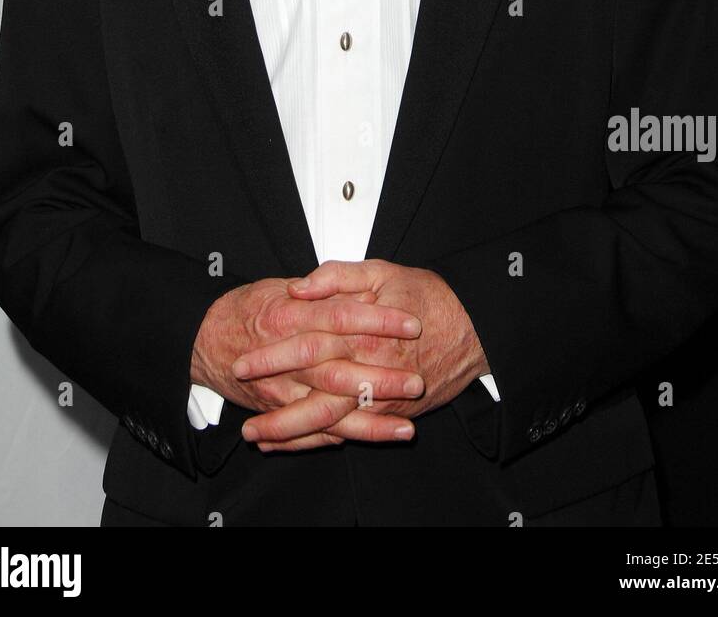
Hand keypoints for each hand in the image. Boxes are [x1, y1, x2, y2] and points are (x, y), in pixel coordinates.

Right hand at [191, 276, 423, 449]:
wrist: (203, 338)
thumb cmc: (247, 307)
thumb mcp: (281, 283)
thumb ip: (321, 285)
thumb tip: (360, 288)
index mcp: (291, 313)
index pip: (343, 315)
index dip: (378, 320)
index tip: (412, 324)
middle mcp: (286, 355)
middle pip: (340, 369)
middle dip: (381, 379)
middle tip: (417, 381)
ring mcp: (280, 389)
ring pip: (328, 410)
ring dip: (369, 421)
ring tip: (405, 427)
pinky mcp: (276, 411)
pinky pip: (310, 431)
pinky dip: (341, 438)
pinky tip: (371, 439)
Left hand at [231, 260, 489, 449]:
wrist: (474, 327)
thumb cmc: (428, 296)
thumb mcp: (381, 272)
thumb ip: (336, 277)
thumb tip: (298, 288)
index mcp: (360, 331)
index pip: (305, 346)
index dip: (271, 357)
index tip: (243, 363)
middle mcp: (369, 369)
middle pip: (314, 396)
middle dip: (276, 412)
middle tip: (244, 422)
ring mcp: (383, 397)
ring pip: (332, 424)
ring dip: (294, 435)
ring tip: (261, 438)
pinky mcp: (395, 413)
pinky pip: (355, 433)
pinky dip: (325, 442)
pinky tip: (298, 445)